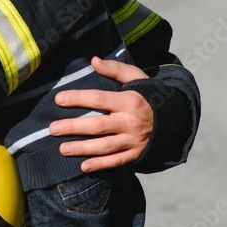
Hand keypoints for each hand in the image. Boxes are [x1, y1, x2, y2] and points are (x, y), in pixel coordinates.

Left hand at [49, 57, 152, 171]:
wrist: (173, 118)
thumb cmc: (148, 94)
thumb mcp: (136, 77)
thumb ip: (115, 69)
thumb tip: (93, 60)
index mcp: (129, 101)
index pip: (99, 99)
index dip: (78, 99)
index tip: (59, 99)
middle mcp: (131, 122)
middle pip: (98, 126)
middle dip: (74, 128)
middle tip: (53, 128)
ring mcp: (133, 140)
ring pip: (105, 146)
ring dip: (82, 149)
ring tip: (62, 149)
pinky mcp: (136, 154)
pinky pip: (116, 161)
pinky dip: (100, 165)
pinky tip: (84, 166)